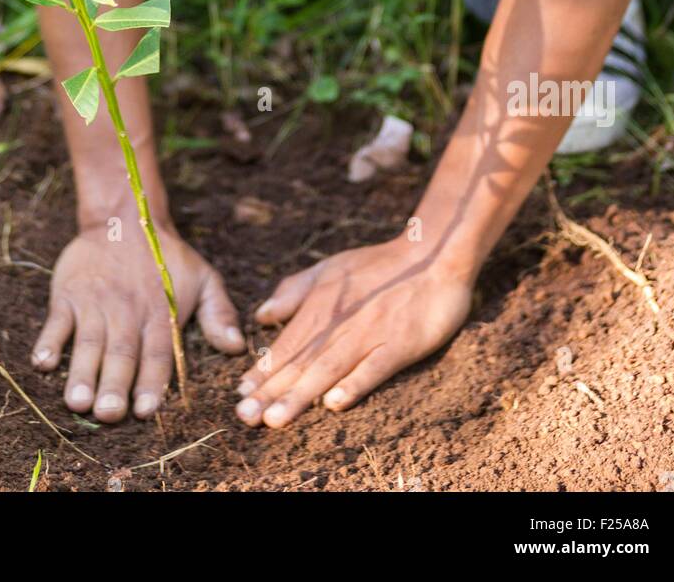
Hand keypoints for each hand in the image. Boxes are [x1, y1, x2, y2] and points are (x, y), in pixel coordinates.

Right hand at [32, 222, 242, 421]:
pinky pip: (57, 321)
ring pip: (89, 341)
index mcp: (160, 313)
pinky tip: (43, 362)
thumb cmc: (167, 256)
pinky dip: (50, 341)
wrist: (126, 216)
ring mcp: (95, 302)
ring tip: (77, 400)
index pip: (157, 354)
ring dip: (82, 372)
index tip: (146, 411)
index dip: (152, 382)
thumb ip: (219, 312)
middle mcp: (127, 311)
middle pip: (121, 353)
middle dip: (114, 385)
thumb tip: (236, 347)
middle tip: (108, 413)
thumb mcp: (204, 278)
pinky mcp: (68, 293)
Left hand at [234, 237, 472, 427]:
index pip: (287, 344)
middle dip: (271, 391)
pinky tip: (334, 403)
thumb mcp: (330, 269)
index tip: (240, 394)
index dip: (263, 370)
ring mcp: (370, 334)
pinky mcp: (399, 344)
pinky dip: (354, 384)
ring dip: (300, 394)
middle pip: (301, 362)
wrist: (433, 255)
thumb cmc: (378, 265)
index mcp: (322, 306)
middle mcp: (340, 323)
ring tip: (275, 419)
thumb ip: (294, 292)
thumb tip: (262, 315)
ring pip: (329, 368)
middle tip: (245, 416)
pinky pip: (374, 368)